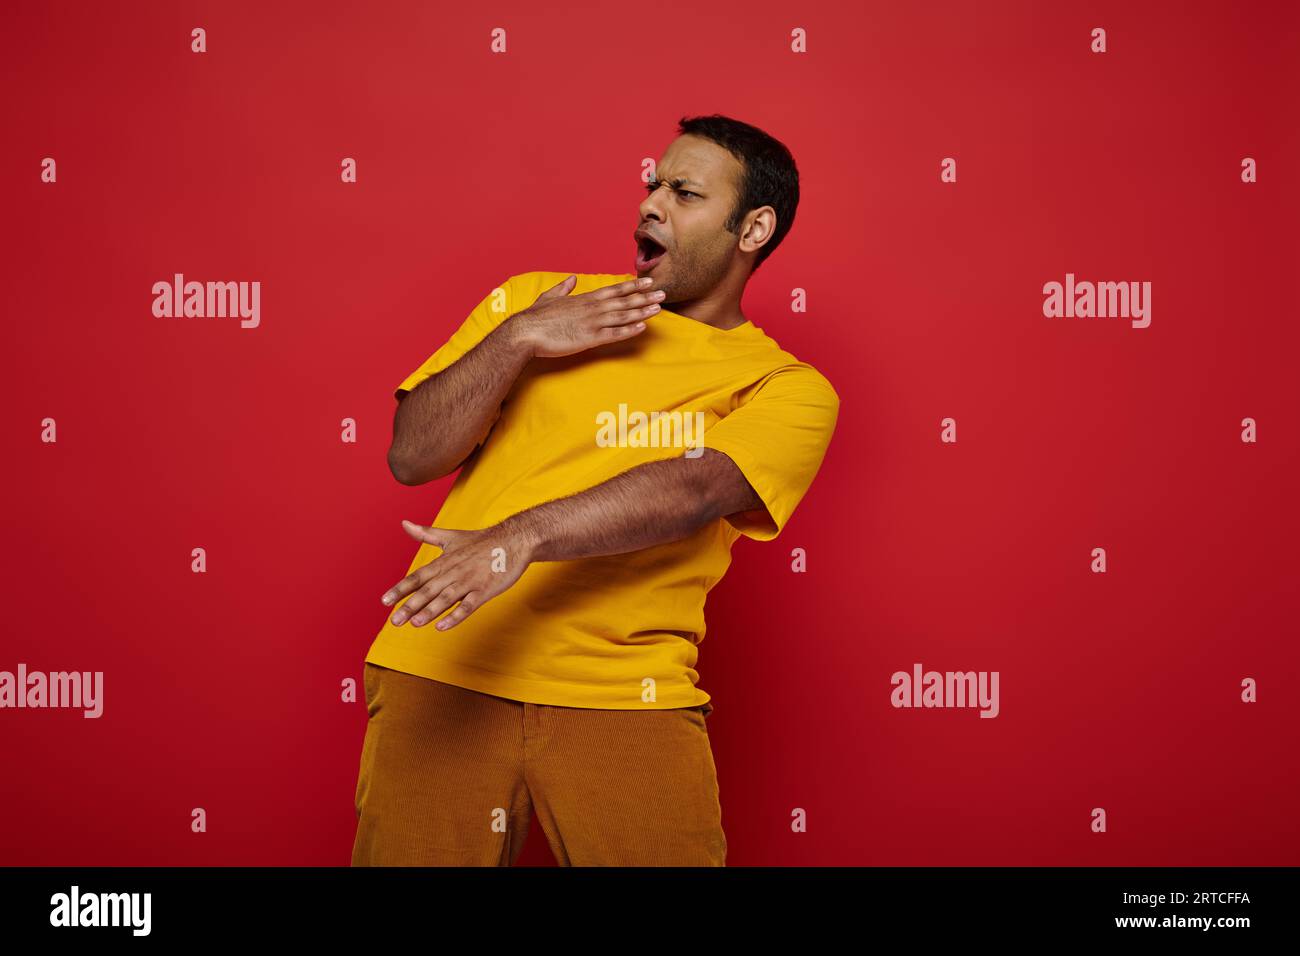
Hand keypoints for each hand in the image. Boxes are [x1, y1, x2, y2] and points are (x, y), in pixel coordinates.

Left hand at [381, 519, 536, 629]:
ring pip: (446, 598)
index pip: (418, 577)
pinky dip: (455, 616)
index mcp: (444, 561)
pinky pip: (468, 605)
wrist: (513, 540)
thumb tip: (404, 523)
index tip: (384, 601)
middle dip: (410, 605)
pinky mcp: (485, 590)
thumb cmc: (481, 541)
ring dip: (430, 611)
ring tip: (415, 623)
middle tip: (394, 621)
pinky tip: (442, 626)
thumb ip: (426, 534)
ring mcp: (469, 581)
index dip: (400, 589)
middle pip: (428, 590)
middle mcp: (453, 572)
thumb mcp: (451, 536)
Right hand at [508, 274, 665, 357]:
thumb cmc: (535, 317)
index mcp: (584, 298)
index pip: (614, 290)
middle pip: (624, 300)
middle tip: (663, 292)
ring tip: (658, 307)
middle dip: (645, 296)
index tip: (648, 282)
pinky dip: (629, 330)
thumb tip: (572, 279)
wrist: (526, 332)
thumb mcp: (550, 297)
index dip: (633, 286)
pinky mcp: (589, 338)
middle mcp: (592, 308)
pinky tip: (642, 327)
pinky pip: (614, 334)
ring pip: (623, 315)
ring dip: (642, 311)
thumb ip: (563, 287)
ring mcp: (592, 323)